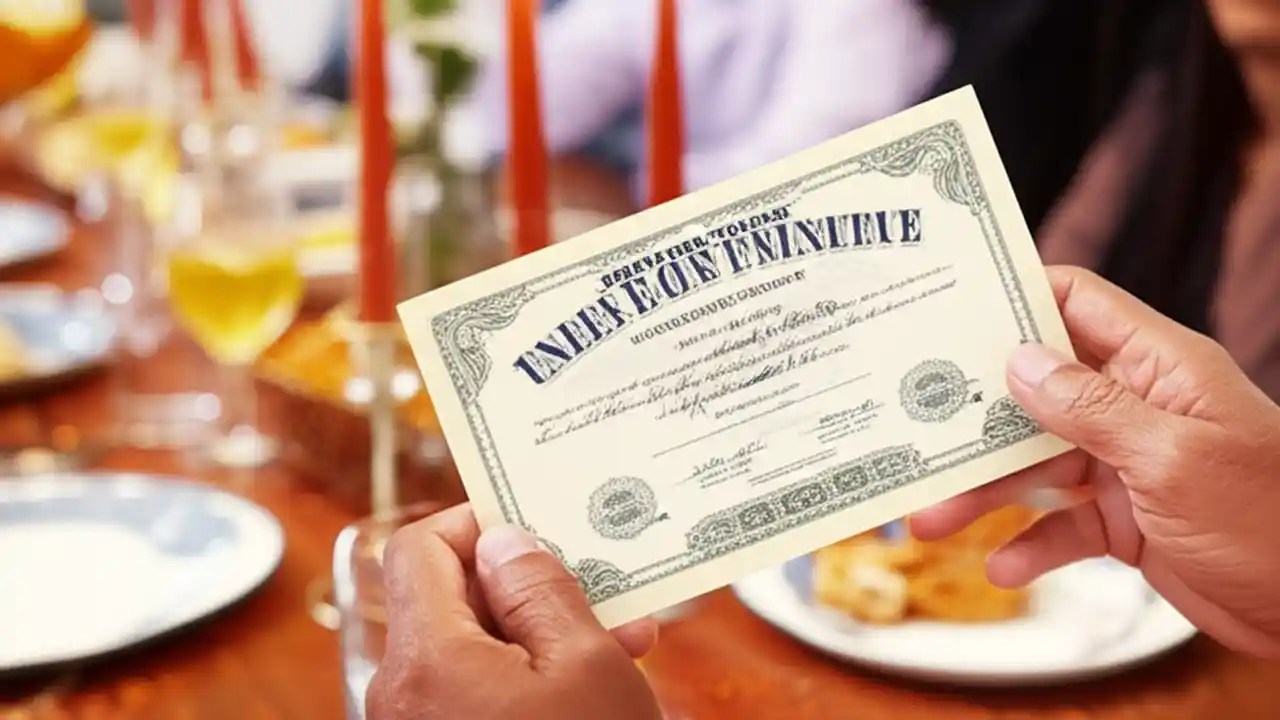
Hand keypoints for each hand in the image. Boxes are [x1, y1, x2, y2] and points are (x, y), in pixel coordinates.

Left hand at [367, 504, 662, 719]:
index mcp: (427, 661)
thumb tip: (505, 539)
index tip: (537, 521)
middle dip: (527, 584)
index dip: (477, 521)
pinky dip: (523, 677)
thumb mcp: (586, 668)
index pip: (419, 549)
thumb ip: (541, 588)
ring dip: (537, 632)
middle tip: (600, 584)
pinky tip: (587, 686)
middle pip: (448, 600)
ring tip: (620, 641)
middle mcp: (401, 696)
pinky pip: (470, 693)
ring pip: (469, 649)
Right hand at [911, 266, 1279, 657]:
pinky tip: (1002, 566)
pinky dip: (1029, 543)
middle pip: (1036, 390)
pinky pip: (1060, 523)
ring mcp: (1126, 463)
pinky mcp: (1123, 518)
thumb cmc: (1269, 518)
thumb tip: (1019, 361)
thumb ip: (1090, 409)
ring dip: (984, 491)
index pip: (1076, 303)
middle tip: (913, 427)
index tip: (949, 306)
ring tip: (931, 518)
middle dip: (974, 414)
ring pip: (1035, 463)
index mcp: (1157, 366)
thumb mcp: (1173, 458)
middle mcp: (1135, 405)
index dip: (1016, 296)